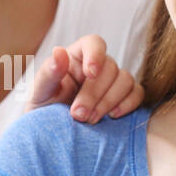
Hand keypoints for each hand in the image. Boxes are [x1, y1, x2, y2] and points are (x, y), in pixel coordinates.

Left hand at [23, 34, 143, 122]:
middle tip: (78, 115)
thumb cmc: (42, 108)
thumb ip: (47, 73)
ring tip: (90, 120)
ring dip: (109, 101)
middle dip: (95, 93)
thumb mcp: (39, 92)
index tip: (90, 73)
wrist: (51, 133)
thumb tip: (58, 52)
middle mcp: (97, 65)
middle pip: (110, 68)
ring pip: (126, 80)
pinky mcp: (122, 98)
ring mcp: (112, 81)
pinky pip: (137, 94)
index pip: (94, 43)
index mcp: (76, 56)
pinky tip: (112, 117)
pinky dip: (128, 104)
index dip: (96, 55)